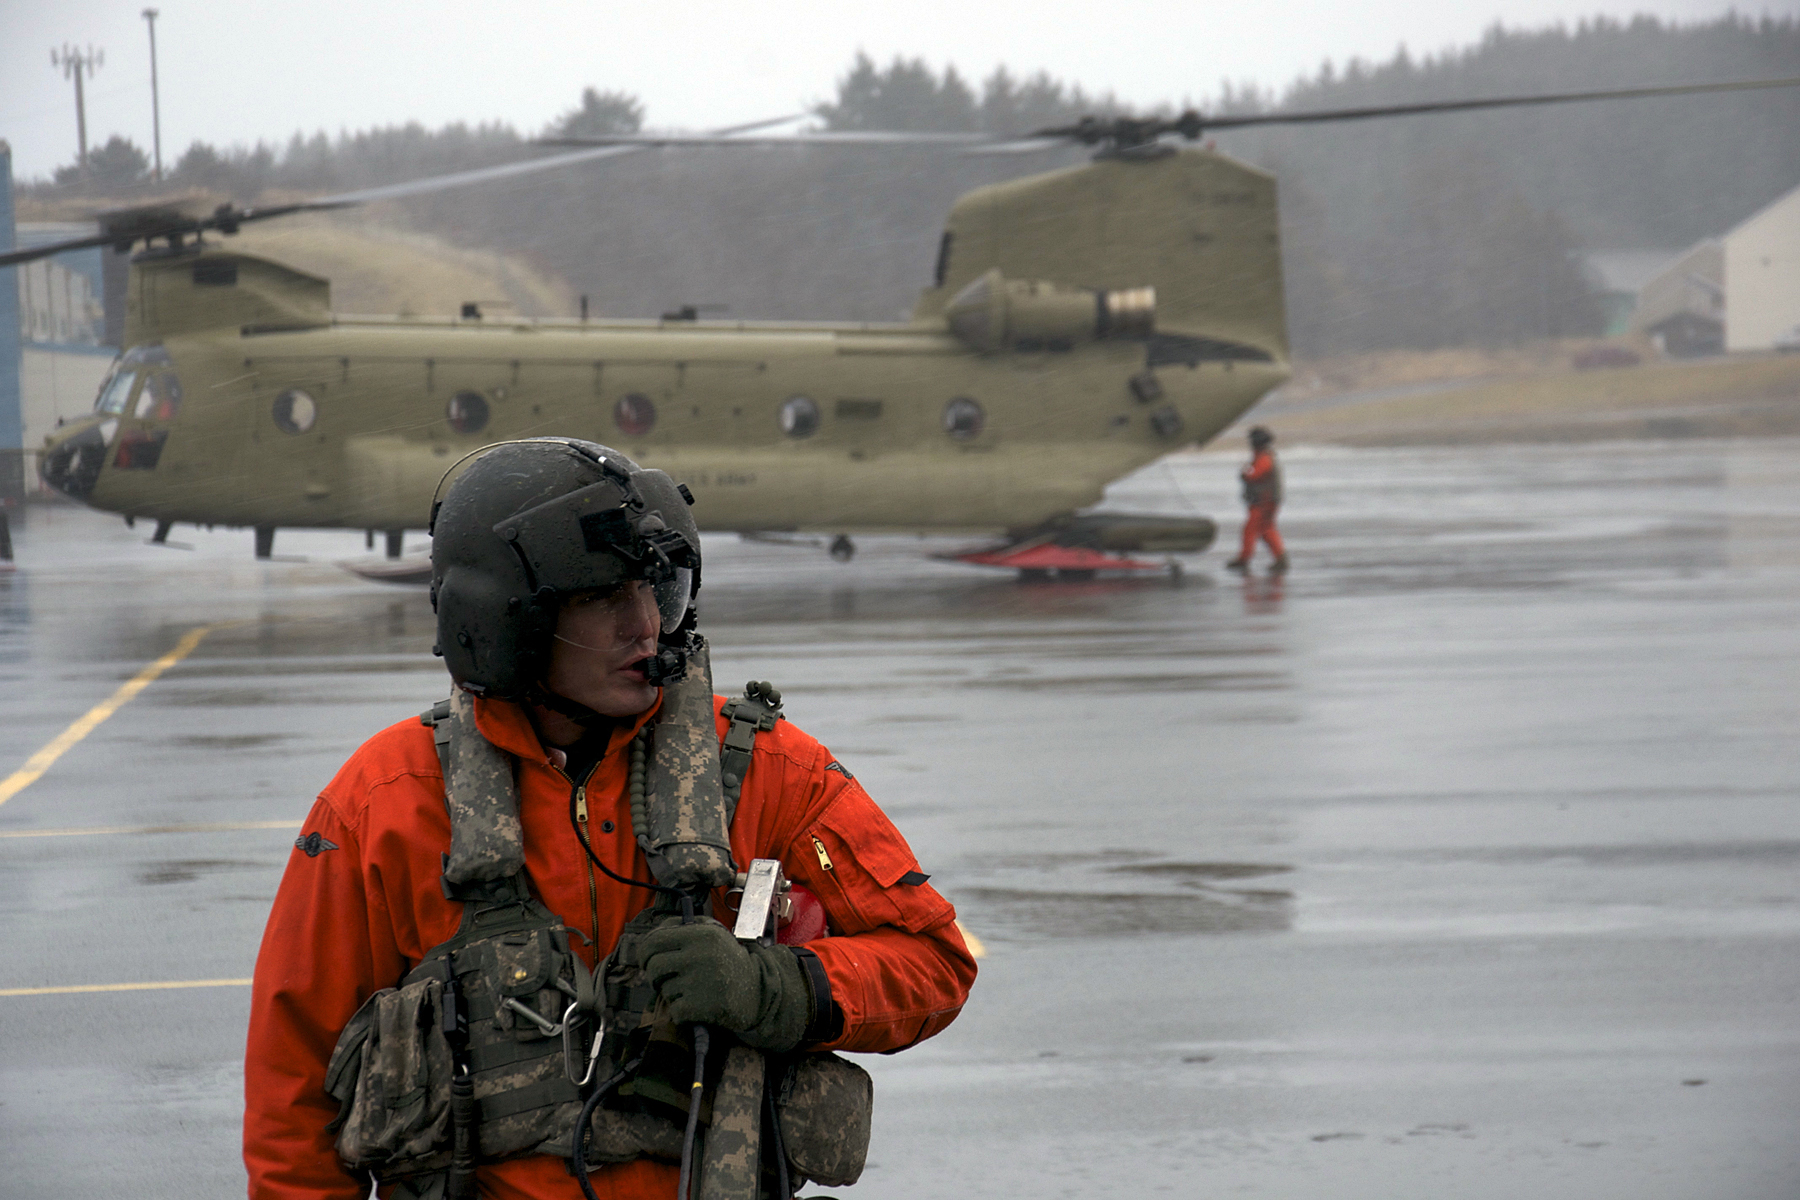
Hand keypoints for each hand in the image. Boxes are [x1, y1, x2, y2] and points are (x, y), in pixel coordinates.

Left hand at [638, 920, 809, 1051]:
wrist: (758, 990)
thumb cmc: (731, 961)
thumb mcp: (714, 933)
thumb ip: (686, 925)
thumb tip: (657, 929)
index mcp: (700, 934)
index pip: (654, 941)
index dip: (644, 953)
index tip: (647, 960)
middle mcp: (699, 955)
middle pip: (653, 967)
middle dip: (654, 976)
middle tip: (664, 979)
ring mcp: (700, 981)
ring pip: (663, 990)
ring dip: (673, 994)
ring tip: (693, 990)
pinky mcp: (701, 1006)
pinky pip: (674, 1010)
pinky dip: (682, 1012)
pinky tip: (697, 1006)